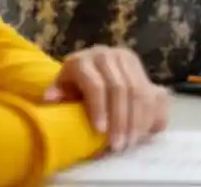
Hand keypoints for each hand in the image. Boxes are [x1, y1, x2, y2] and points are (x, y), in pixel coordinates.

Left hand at [42, 46, 168, 151]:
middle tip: (118, 144)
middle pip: (120, 89)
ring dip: (137, 119)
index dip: (99, 108)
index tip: (100, 132)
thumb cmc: (70, 84)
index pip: (95, 85)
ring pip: (138, 91)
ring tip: (131, 142)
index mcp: (84, 60)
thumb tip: (50, 99)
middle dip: (121, 119)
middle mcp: (107, 55)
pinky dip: (148, 113)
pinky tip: (143, 131)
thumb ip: (56, 93)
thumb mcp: (60, 87)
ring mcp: (125, 59)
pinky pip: (149, 91)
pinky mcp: (138, 66)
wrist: (88, 67)